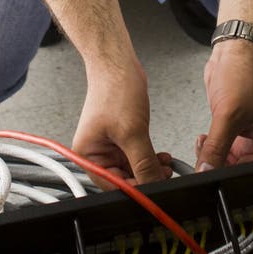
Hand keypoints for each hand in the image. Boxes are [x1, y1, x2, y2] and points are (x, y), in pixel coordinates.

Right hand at [72, 59, 171, 187]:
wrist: (118, 64)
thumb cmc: (114, 89)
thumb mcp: (132, 132)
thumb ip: (143, 163)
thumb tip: (153, 184)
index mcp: (87, 155)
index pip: (111, 185)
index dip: (134, 189)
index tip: (154, 189)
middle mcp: (95, 152)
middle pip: (122, 178)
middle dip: (144, 177)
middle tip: (163, 176)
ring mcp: (109, 143)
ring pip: (131, 167)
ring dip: (149, 167)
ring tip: (165, 166)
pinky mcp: (121, 135)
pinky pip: (135, 154)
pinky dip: (148, 157)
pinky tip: (160, 157)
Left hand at [195, 39, 252, 170]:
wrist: (231, 53)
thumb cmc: (242, 76)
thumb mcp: (228, 115)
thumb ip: (216, 147)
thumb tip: (206, 170)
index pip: (248, 171)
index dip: (227, 173)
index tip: (208, 173)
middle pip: (235, 169)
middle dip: (216, 164)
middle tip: (203, 157)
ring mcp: (241, 137)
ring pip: (223, 160)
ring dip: (209, 155)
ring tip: (203, 143)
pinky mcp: (228, 129)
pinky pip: (216, 149)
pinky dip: (207, 147)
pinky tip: (203, 139)